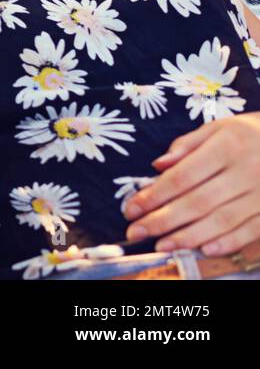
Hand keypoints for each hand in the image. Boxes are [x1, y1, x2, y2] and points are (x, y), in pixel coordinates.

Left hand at [123, 111, 259, 255]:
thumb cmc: (248, 134)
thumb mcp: (218, 128)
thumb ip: (186, 145)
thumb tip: (157, 165)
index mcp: (227, 147)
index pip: (183, 176)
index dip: (154, 195)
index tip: (131, 209)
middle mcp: (246, 171)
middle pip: (198, 201)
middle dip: (163, 220)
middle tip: (136, 232)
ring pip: (222, 220)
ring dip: (189, 236)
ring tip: (162, 246)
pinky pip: (250, 230)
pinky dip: (227, 242)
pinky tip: (203, 250)